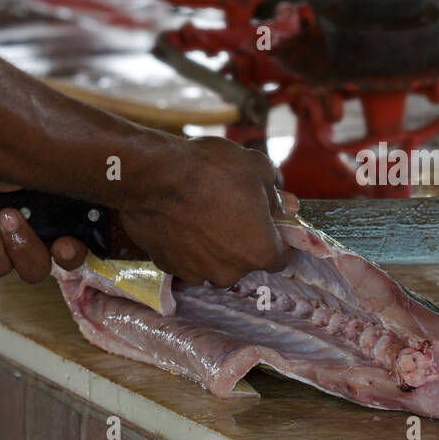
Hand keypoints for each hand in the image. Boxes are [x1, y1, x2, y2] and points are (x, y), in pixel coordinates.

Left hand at [0, 167, 86, 283]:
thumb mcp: (21, 157)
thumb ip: (56, 172)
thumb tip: (93, 170)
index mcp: (40, 216)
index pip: (67, 250)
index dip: (70, 255)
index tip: (62, 242)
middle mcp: (14, 238)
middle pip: (35, 270)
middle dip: (23, 246)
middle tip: (7, 214)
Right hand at [119, 137, 295, 286]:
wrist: (154, 175)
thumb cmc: (210, 170)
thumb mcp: (257, 168)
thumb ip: (276, 194)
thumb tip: (284, 205)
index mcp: (260, 252)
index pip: (280, 255)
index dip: (275, 235)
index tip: (266, 219)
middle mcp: (230, 271)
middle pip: (244, 259)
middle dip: (241, 238)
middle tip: (229, 207)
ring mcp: (196, 271)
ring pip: (213, 260)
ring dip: (211, 242)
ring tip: (200, 210)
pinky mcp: (167, 265)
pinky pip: (184, 257)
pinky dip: (184, 242)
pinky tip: (178, 216)